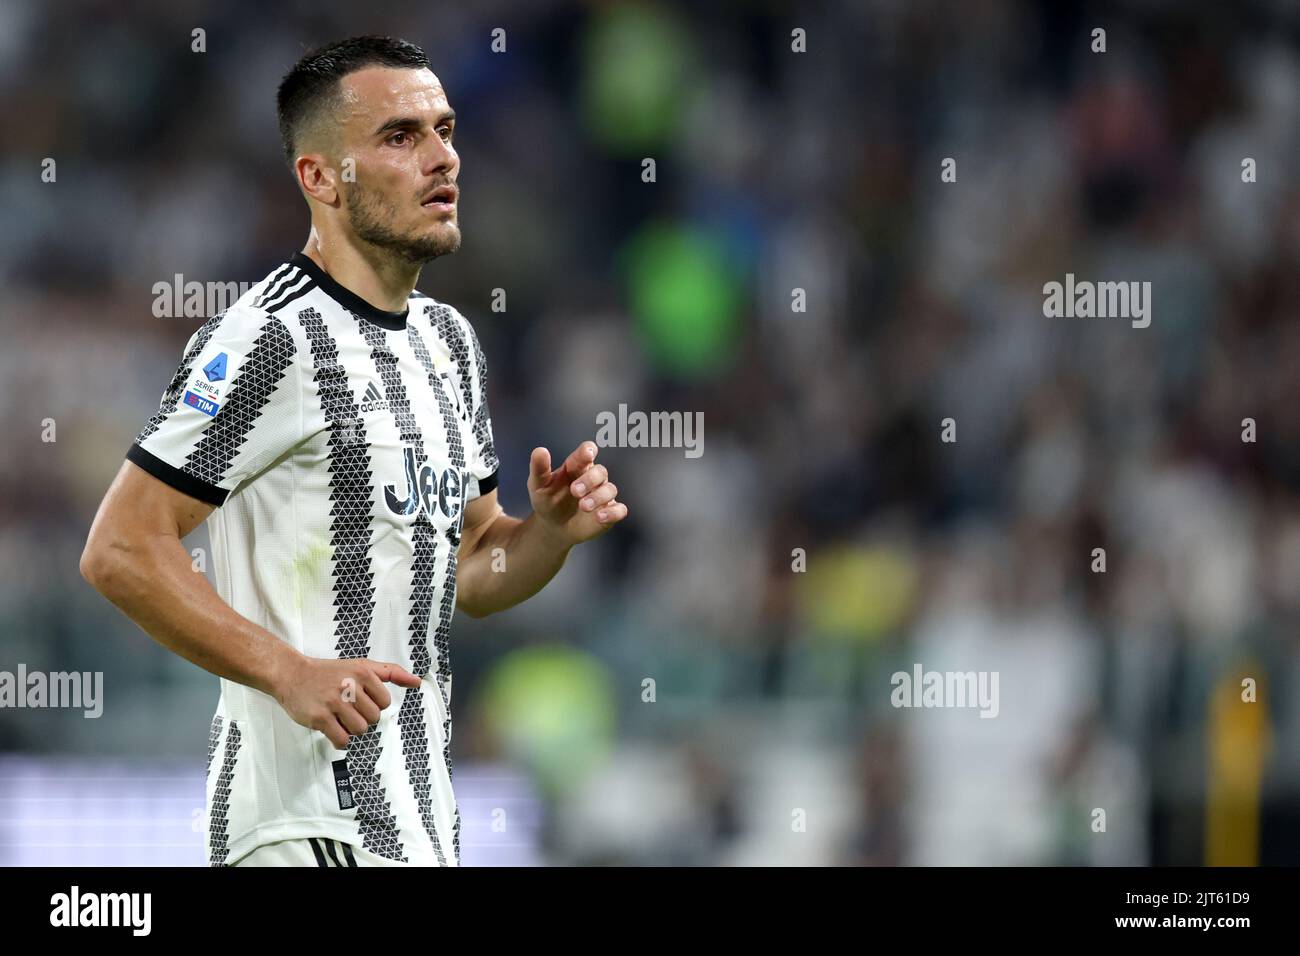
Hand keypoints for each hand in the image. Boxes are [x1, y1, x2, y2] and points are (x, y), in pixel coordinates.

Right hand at [272, 655, 421, 748]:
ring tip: (340, 718)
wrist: (292, 674)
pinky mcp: (320, 718)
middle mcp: (349, 686)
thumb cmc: (330, 672)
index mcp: (363, 673)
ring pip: (359, 730)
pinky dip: (340, 741)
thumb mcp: (362, 665)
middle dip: (362, 718)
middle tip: (347, 709)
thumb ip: (391, 672)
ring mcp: (334, 703)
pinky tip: (333, 730)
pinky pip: (342, 740)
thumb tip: (418, 682)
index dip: (374, 705)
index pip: (385, 702)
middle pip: (373, 718)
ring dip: (351, 729)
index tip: (360, 699)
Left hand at [528, 441, 628, 544]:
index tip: (587, 454)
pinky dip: (613, 512)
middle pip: (600, 471)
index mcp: (576, 467)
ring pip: (610, 489)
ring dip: (598, 497)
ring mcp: (602, 495)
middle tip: (575, 491)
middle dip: (590, 479)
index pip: (586, 452)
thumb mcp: (538, 485)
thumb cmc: (548, 501)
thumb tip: (540, 451)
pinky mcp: (609, 512)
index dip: (588, 451)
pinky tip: (600, 517)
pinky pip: (619, 509)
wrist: (553, 527)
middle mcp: (592, 479)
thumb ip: (539, 468)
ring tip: (583, 506)